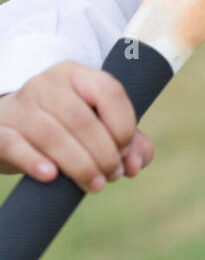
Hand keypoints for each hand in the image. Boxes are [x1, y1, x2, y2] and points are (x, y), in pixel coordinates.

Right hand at [0, 60, 153, 190]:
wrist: (10, 130)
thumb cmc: (63, 127)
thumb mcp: (97, 126)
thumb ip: (128, 142)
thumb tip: (136, 164)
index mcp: (75, 74)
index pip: (108, 91)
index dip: (124, 124)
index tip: (126, 150)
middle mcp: (46, 84)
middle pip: (81, 119)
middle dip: (104, 153)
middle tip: (113, 176)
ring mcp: (19, 106)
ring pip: (52, 135)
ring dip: (79, 165)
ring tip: (94, 185)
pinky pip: (14, 144)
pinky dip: (33, 161)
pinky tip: (51, 176)